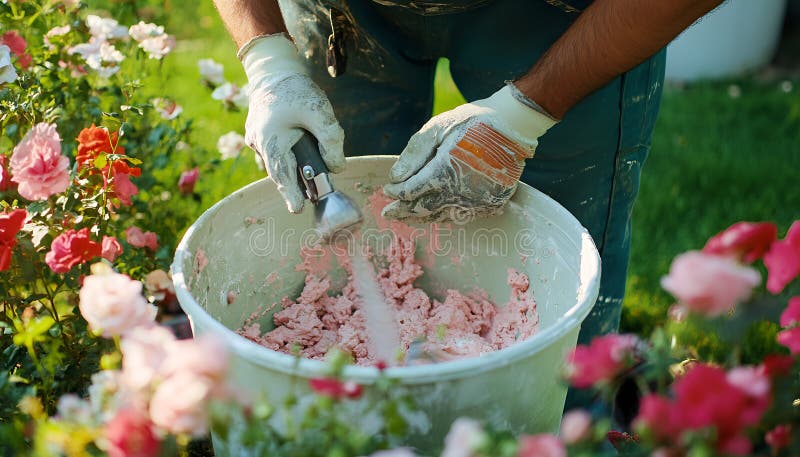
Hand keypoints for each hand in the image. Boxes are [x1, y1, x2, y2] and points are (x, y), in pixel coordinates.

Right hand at [242, 34, 344, 212]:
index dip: (291, 193)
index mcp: (270, 139)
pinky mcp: (261, 138)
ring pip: (282, 161)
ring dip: (297, 163)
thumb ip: (332, 140)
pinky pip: (279, 152)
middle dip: (300, 181)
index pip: (282, 174)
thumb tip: (337, 168)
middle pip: (283, 171)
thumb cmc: (296, 90)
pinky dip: (292, 153)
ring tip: (308, 144)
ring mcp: (256, 141)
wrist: (273, 71)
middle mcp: (259, 143)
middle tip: (314, 193)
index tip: (297, 209)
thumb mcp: (319, 111)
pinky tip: (301, 138)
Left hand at [382, 84, 556, 221]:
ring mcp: (478, 201)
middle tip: (389, 213)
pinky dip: (446, 215)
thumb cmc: (471, 122)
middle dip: (405, 211)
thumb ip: (414, 154)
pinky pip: (463, 215)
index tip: (387, 190)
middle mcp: (461, 192)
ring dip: (423, 217)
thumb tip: (395, 179)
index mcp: (445, 172)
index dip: (397, 193)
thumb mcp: (437, 129)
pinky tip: (435, 212)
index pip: (412, 192)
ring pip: (443, 216)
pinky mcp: (491, 203)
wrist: (514, 124)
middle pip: (425, 209)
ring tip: (408, 216)